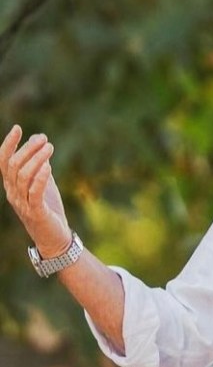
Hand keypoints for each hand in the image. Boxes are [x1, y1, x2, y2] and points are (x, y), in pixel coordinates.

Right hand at [0, 126, 72, 257]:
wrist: (54, 238)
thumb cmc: (48, 209)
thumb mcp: (43, 183)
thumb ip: (40, 164)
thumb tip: (40, 141)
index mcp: (12, 186)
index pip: (3, 162)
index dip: (8, 144)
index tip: (17, 128)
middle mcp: (13, 194)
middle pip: (14, 166)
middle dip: (28, 149)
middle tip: (44, 139)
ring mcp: (23, 204)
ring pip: (23, 177)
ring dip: (36, 159)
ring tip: (50, 147)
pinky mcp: (36, 212)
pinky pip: (34, 193)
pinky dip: (40, 178)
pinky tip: (48, 166)